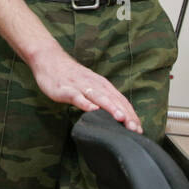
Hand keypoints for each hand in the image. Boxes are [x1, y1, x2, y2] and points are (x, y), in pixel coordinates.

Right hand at [28, 49, 142, 132]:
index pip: (121, 100)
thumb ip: (103, 98)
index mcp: (102, 85)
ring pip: (99, 97)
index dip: (131, 114)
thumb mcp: (91, 86)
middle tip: (135, 129)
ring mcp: (80, 86)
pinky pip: (77, 96)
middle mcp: (95, 84)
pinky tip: (92, 110)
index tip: (139, 129)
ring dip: (111, 107)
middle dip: (126, 114)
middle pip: (113, 100)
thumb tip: (117, 116)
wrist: (50, 59)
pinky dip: (85, 103)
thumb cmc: (72, 77)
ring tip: (120, 118)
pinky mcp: (66, 89)